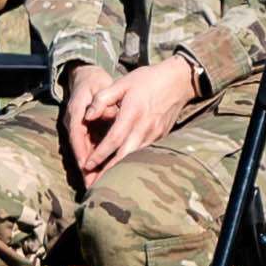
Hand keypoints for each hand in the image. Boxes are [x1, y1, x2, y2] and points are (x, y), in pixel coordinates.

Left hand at [64, 57, 198, 183]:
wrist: (179, 82)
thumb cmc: (147, 80)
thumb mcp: (122, 83)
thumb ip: (102, 99)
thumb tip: (86, 116)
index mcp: (133, 113)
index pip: (114, 139)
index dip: (99, 154)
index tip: (86, 165)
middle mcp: (145, 127)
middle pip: (125, 156)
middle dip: (108, 171)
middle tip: (93, 185)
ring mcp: (155, 134)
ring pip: (135, 158)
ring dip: (119, 170)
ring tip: (104, 182)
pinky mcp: (160, 137)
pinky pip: (143, 153)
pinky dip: (131, 162)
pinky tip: (121, 169)